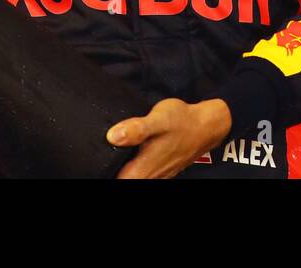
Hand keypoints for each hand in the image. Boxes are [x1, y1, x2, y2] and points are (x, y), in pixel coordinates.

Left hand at [107, 98, 231, 178]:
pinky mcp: (161, 170)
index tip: (94, 164)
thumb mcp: (158, 119)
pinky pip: (141, 175)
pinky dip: (131, 169)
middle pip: (122, 180)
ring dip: (121, 171)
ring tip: (110, 157)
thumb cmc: (182, 121)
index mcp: (143, 170)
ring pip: (132, 178)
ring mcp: (156, 175)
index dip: (104, 173)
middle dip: (110, 171)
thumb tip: (113, 136)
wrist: (206, 125)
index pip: (116, 180)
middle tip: (98, 158)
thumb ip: (136, 129)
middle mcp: (149, 177)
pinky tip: (126, 156)